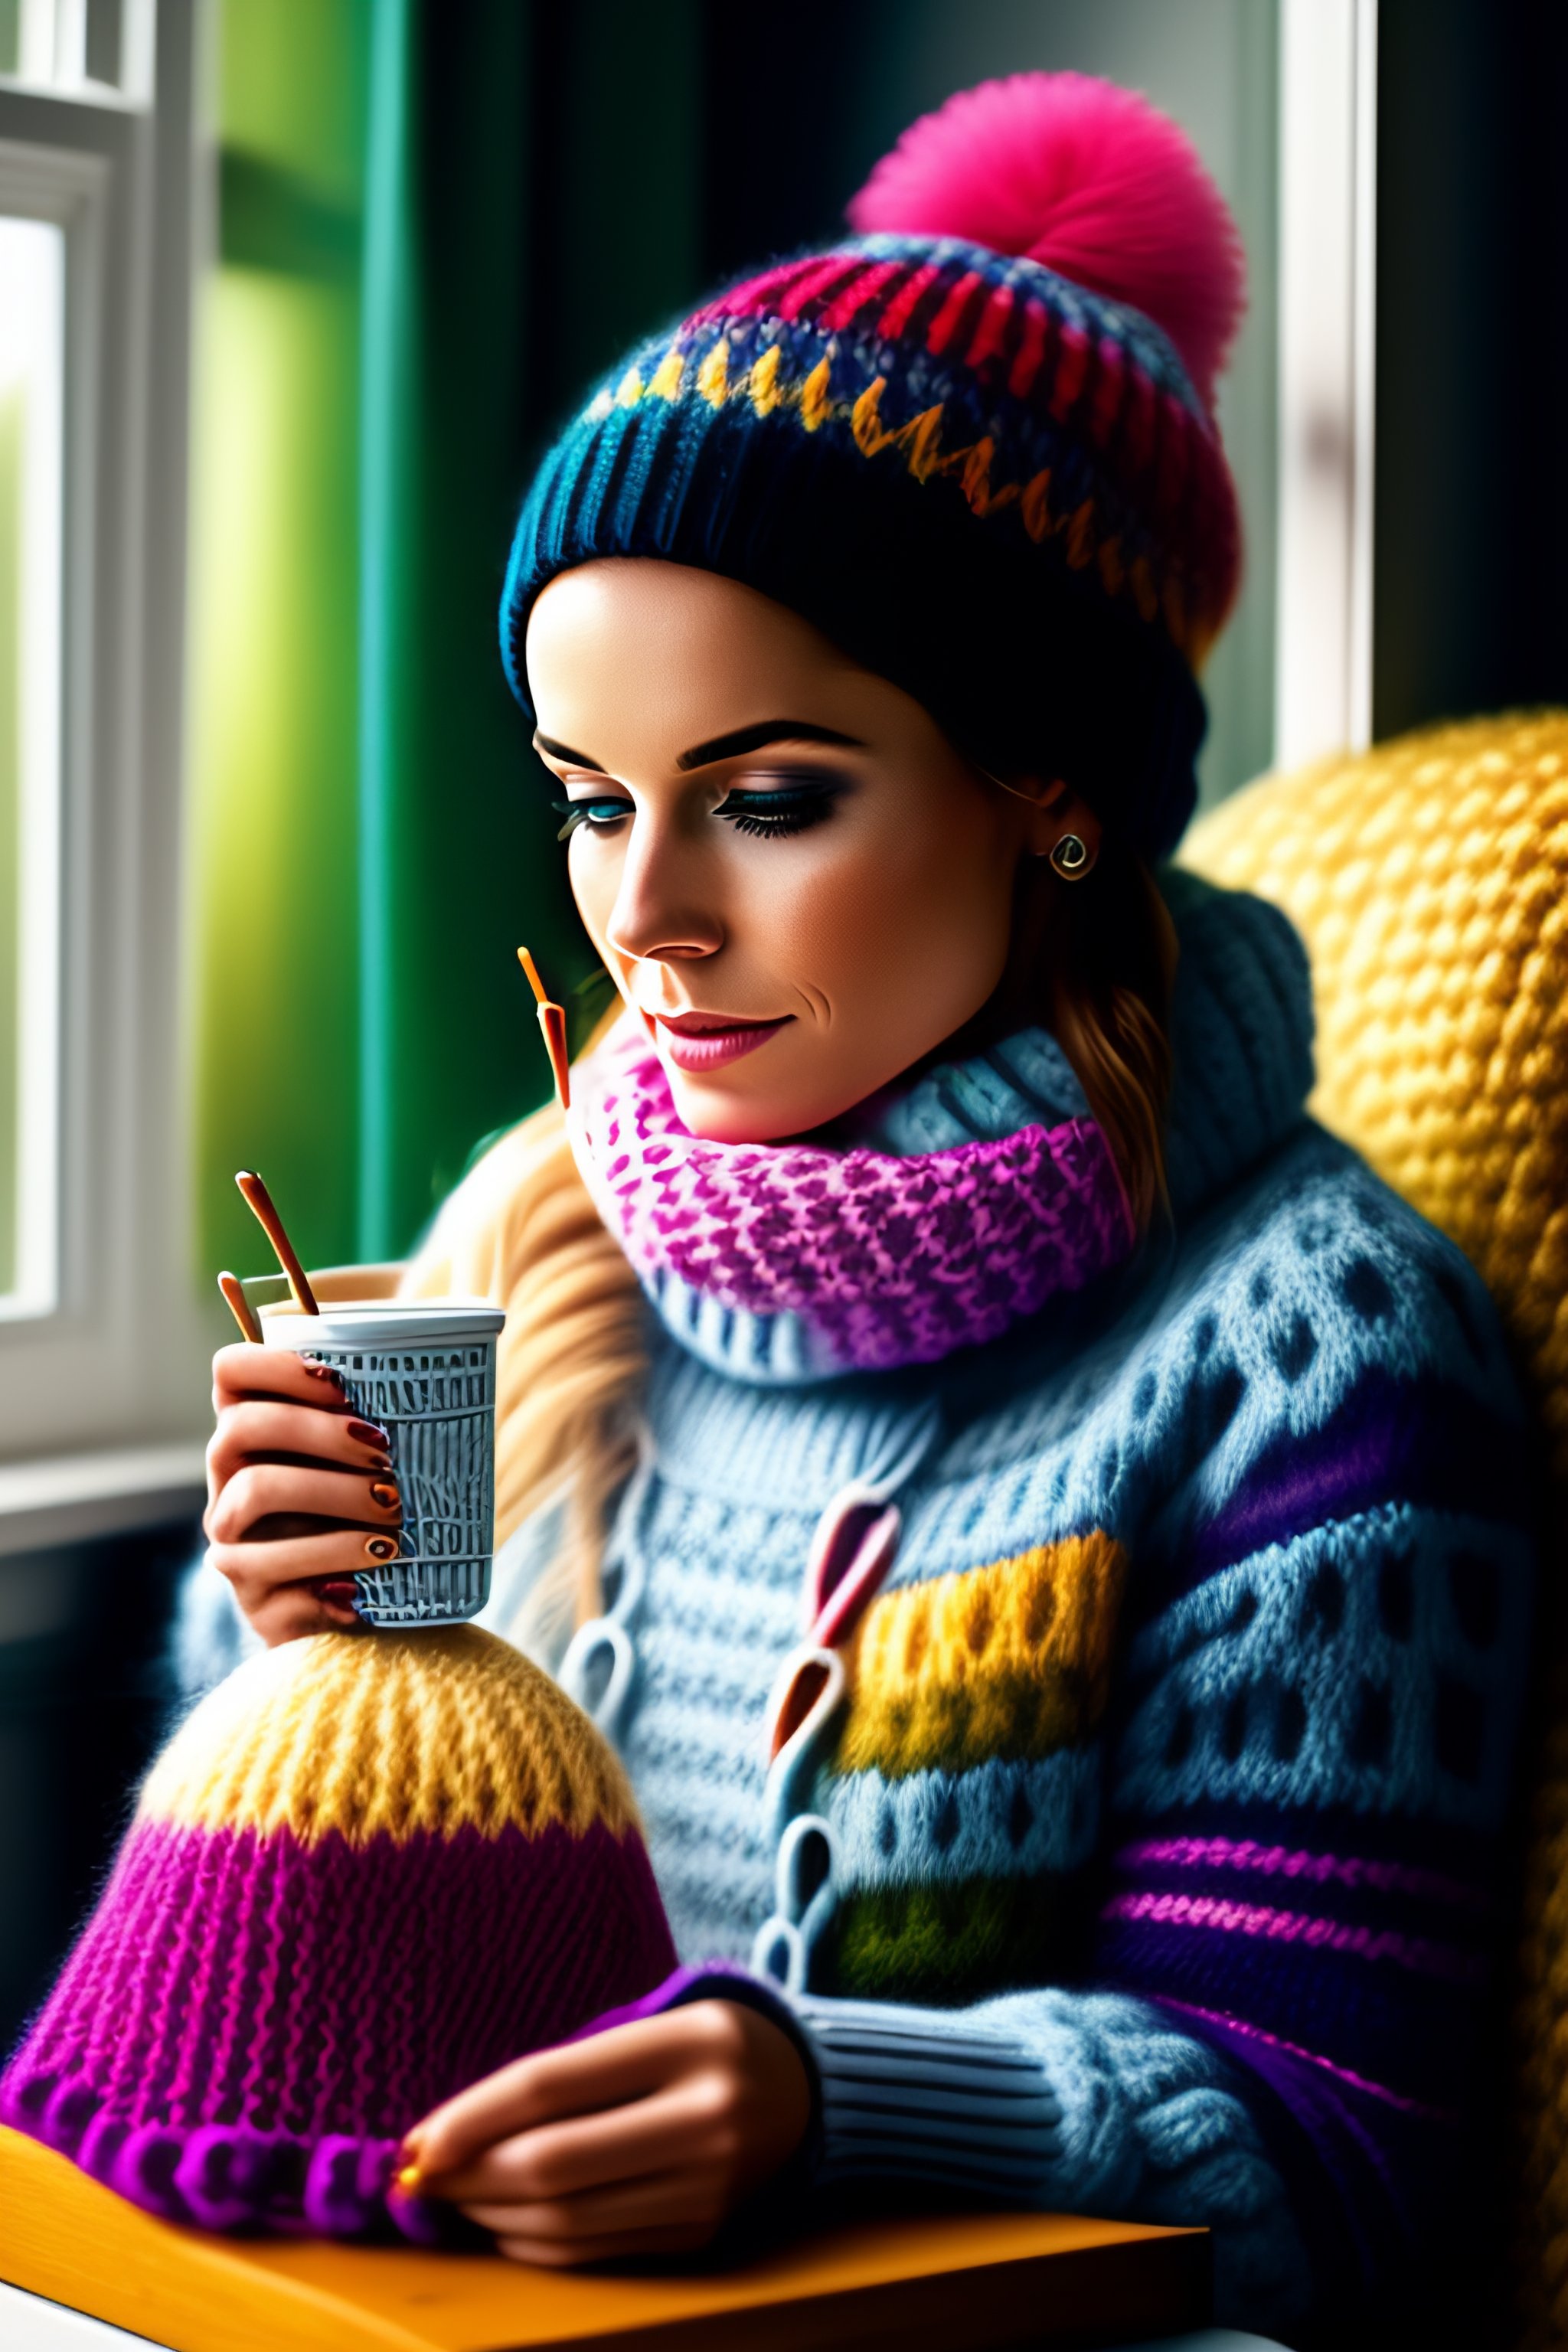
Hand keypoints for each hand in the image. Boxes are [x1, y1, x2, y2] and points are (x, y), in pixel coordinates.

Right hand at [204, 1343, 402, 1645]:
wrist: (381, 1613)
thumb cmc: (380, 1521)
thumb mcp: (375, 1468)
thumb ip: (375, 1426)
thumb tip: (429, 1382)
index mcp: (259, 1434)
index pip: (231, 1372)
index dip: (275, 1365)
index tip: (338, 1380)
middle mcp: (230, 1479)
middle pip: (241, 1425)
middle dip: (318, 1431)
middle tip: (382, 1451)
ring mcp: (231, 1536)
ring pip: (256, 1490)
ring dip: (334, 1491)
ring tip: (393, 1508)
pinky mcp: (247, 1591)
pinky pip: (273, 1561)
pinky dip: (337, 1553)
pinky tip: (382, 1555)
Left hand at [401, 2001, 811, 2265]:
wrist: (808, 2091)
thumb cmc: (703, 2045)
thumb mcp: (651, 2025)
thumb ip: (566, 2073)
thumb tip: (452, 2130)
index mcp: (688, 2044)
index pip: (550, 2085)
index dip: (469, 2117)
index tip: (413, 2139)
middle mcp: (705, 2118)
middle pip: (552, 2164)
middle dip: (467, 2174)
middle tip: (421, 2172)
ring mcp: (708, 2187)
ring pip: (566, 2220)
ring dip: (490, 2214)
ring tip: (455, 2192)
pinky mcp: (703, 2234)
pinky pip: (594, 2250)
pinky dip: (533, 2241)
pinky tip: (505, 2219)